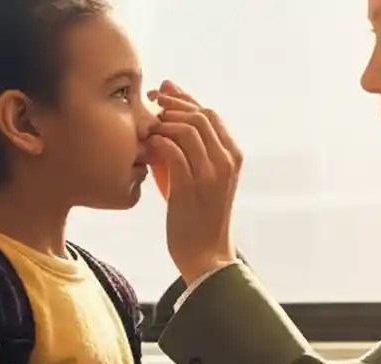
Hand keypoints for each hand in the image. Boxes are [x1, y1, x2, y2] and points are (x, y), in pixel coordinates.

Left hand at [146, 80, 241, 282]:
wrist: (206, 254)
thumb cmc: (197, 216)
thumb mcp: (197, 178)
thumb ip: (183, 150)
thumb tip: (159, 121)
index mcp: (233, 156)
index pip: (210, 113)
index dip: (184, 98)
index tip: (162, 92)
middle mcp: (227, 161)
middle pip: (200, 114)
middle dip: (172, 103)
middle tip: (150, 102)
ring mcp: (212, 174)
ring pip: (188, 128)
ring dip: (164, 122)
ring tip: (149, 128)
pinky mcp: (192, 187)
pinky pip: (173, 150)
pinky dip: (158, 142)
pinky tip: (147, 146)